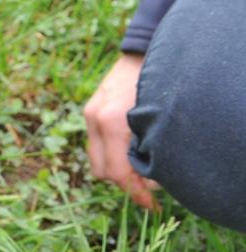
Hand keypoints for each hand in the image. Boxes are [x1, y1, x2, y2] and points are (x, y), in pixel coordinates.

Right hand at [83, 53, 157, 209]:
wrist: (145, 45)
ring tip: (141, 167)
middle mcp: (95, 119)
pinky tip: (131, 149)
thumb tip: (153, 178)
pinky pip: (96, 145)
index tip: (151, 206)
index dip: (136, 193)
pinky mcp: (90, 110)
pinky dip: (112, 154)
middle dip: (125, 183)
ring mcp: (90, 114)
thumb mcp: (161, 117)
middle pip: (103, 172)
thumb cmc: (161, 78)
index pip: (118, 173)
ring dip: (117, 169)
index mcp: (112, 122)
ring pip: (96, 161)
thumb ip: (153, 148)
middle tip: (149, 187)